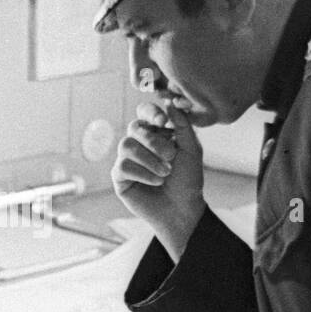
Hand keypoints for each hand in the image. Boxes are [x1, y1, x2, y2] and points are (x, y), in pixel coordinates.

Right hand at [112, 102, 205, 261]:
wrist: (182, 209)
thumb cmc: (188, 180)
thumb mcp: (191, 149)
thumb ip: (182, 125)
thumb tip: (169, 102)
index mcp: (155, 133)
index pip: (144, 112)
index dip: (151, 113)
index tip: (164, 122)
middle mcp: (138, 143)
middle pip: (134, 127)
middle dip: (153, 141)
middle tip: (171, 155)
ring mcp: (126, 160)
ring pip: (126, 145)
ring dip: (149, 159)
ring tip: (165, 173)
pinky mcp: (119, 178)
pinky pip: (122, 166)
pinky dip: (143, 174)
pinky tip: (157, 182)